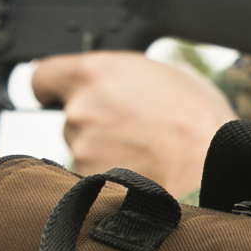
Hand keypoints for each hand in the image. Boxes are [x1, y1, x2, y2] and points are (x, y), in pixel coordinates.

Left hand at [30, 51, 236, 194]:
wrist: (207, 168)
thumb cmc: (199, 121)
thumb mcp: (173, 74)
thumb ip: (137, 73)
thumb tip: (136, 79)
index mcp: (95, 72)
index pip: (42, 75)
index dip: (51, 86)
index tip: (56, 94)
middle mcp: (80, 108)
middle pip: (71, 115)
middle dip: (94, 122)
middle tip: (131, 128)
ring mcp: (81, 146)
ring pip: (82, 147)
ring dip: (103, 150)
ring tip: (142, 152)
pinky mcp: (88, 179)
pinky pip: (91, 174)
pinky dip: (109, 174)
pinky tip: (140, 170)